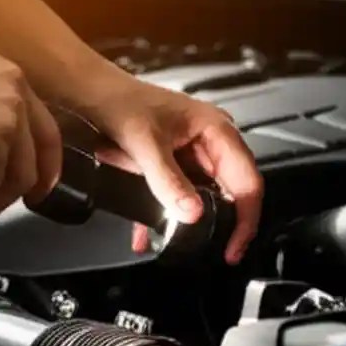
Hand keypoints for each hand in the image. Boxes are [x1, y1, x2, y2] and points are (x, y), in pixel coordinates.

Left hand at [75, 73, 264, 264]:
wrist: (97, 93)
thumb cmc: (123, 102)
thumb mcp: (145, 146)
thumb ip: (168, 182)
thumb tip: (192, 213)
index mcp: (218, 130)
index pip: (248, 182)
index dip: (246, 219)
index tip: (233, 246)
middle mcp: (213, 140)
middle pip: (232, 192)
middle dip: (220, 224)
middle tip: (215, 252)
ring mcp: (198, 150)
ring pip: (207, 196)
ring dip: (189, 219)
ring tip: (174, 239)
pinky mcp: (180, 160)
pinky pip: (185, 192)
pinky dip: (170, 211)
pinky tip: (151, 230)